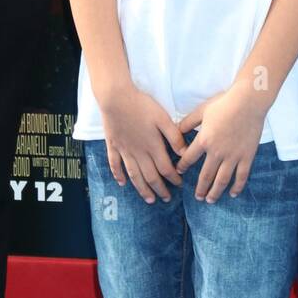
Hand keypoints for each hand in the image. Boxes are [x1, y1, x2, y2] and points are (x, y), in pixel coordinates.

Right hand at [99, 82, 185, 203]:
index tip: (179, 184)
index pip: (165, 168)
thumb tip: (184, 154)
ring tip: (149, 199)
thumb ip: (174, 137)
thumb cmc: (141, 105)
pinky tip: (122, 184)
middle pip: (150, 176)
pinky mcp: (113, 146)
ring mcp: (124, 151)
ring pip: (134, 175)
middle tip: (166, 198)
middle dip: (160, 189)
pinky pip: (115, 165)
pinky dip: (118, 176)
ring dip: (142, 189)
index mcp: (153, 146)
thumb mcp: (162, 118)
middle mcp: (139, 153)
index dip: (173, 178)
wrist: (116, 98)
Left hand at [176, 79, 267, 201]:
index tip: (179, 172)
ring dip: (215, 192)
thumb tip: (177, 129)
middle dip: (200, 188)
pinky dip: (237, 187)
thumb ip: (188, 122)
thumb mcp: (202, 110)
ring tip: (210, 200)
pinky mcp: (247, 156)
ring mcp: (233, 156)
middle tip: (197, 197)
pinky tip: (233, 194)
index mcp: (204, 140)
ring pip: (222, 180)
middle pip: (206, 175)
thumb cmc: (224, 103)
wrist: (248, 102)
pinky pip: (241, 176)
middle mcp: (217, 152)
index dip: (182, 167)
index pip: (189, 159)